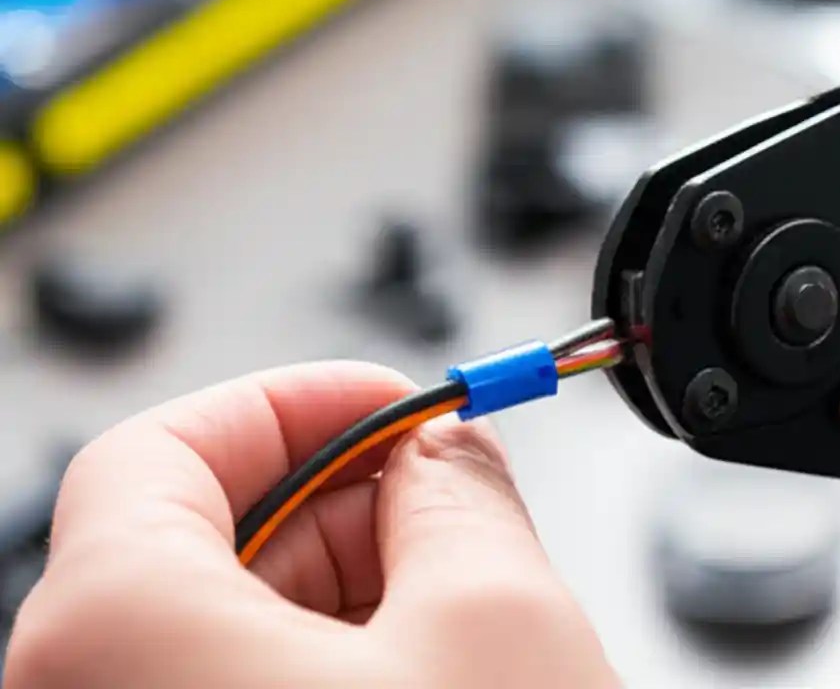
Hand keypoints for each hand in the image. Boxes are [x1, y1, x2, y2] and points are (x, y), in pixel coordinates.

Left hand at [4, 362, 616, 687]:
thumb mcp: (501, 625)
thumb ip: (466, 491)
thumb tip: (451, 451)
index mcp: (114, 636)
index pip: (166, 446)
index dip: (300, 402)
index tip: (395, 406)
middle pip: (202, 540)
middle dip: (347, 504)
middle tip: (454, 503)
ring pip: (230, 630)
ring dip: (354, 593)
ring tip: (463, 612)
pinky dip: (335, 666)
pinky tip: (432, 674)